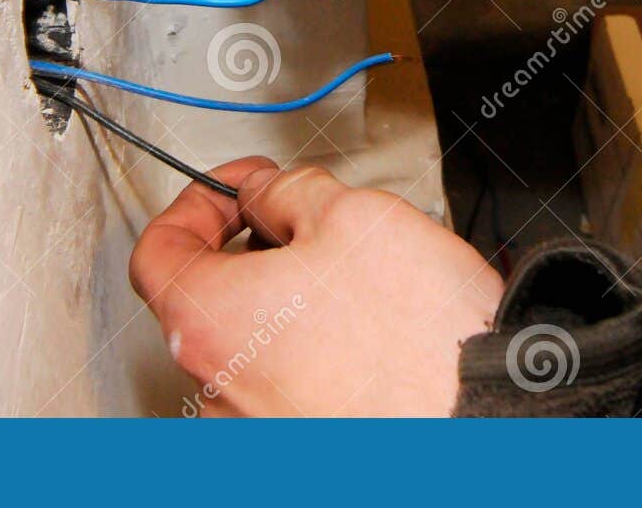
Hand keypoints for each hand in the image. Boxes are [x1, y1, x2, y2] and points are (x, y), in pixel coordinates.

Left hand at [129, 158, 503, 416]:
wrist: (483, 421)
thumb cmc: (421, 341)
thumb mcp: (352, 215)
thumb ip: (286, 190)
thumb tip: (265, 193)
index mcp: (209, 321)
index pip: (157, 249)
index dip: (200, 202)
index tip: (239, 189)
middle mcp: (216, 389)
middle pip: (207, 299)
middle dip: (254, 250)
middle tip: (307, 226)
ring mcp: (252, 431)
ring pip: (251, 346)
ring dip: (287, 305)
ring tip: (354, 289)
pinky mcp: (295, 452)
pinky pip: (284, 389)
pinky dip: (312, 356)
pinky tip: (365, 340)